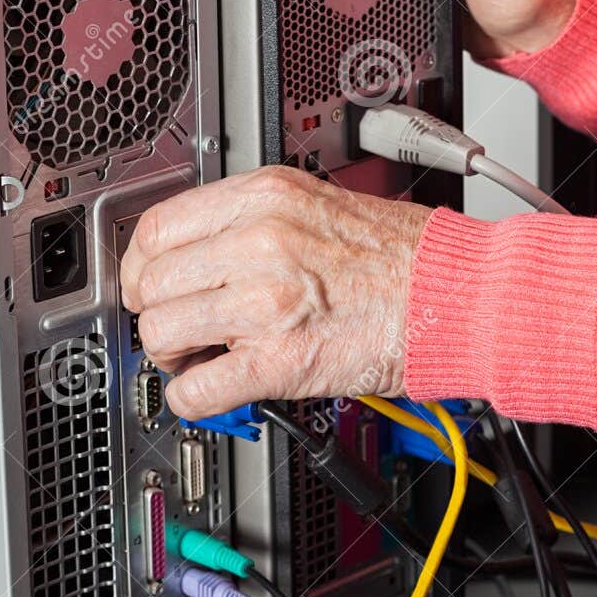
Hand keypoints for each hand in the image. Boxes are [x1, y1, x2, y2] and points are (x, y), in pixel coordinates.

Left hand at [119, 163, 428, 417]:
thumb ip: (249, 220)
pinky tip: (208, 392)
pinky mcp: (281, 361)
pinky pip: (198, 389)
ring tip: (201, 356)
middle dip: (155, 313)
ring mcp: (267, 302)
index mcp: (263, 198)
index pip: (157, 229)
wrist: (457, 295)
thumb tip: (191, 251)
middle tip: (179, 325)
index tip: (146, 282)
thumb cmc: (402, 254)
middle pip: (152, 284)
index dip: (139, 265)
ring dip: (173, 355)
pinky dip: (191, 399)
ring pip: (163, 334)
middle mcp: (258, 243)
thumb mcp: (313, 202)